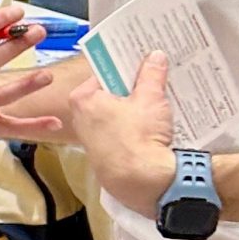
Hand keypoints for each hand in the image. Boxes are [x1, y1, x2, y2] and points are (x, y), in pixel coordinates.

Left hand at [68, 52, 177, 214]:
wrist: (143, 183)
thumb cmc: (138, 137)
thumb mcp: (150, 99)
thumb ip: (151, 75)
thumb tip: (155, 56)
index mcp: (83, 98)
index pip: (104, 74)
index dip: (125, 68)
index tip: (142, 64)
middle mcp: (80, 118)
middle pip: (110, 96)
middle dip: (131, 91)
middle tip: (154, 83)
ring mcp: (91, 140)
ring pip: (116, 117)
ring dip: (134, 112)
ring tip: (158, 106)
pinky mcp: (105, 158)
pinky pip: (120, 136)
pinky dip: (134, 132)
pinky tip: (153, 131)